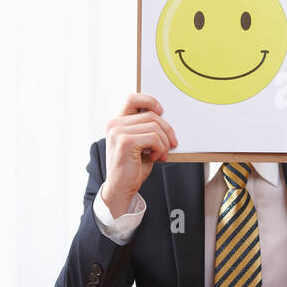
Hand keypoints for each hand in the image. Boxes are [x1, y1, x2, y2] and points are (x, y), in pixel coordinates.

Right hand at [101, 93, 177, 215]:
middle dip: (167, 130)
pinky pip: (154, 138)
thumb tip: (165, 119)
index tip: (161, 111)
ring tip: (161, 154)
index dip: (149, 100)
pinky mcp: (125, 142)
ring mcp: (118, 132)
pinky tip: (156, 158)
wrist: (121, 188)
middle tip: (171, 145)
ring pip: (155, 127)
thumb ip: (146, 129)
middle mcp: (114, 124)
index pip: (132, 98)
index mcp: (116, 122)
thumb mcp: (140, 143)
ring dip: (165, 143)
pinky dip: (161, 148)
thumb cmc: (132, 167)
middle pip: (152, 115)